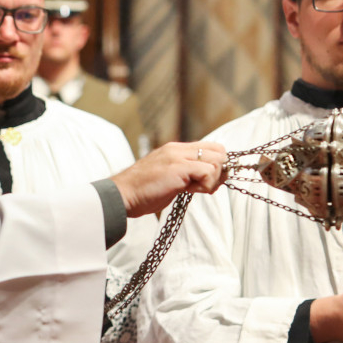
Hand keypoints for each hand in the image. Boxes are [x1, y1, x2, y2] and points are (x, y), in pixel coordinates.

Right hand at [111, 141, 226, 216]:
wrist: (123, 194)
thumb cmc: (143, 191)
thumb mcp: (167, 175)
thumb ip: (185, 172)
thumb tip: (207, 177)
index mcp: (175, 149)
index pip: (211, 147)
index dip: (217, 164)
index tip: (210, 181)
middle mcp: (178, 149)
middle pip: (219, 152)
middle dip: (218, 173)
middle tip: (206, 187)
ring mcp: (178, 157)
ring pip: (216, 162)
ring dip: (212, 180)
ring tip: (196, 189)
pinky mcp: (178, 168)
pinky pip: (207, 172)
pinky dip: (206, 185)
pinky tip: (191, 191)